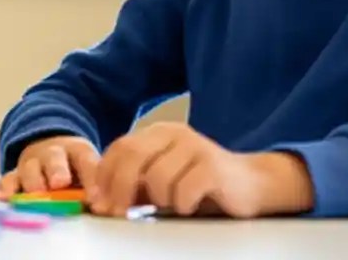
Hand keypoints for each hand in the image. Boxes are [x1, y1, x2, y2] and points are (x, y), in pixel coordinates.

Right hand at [0, 135, 100, 195]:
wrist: (51, 151)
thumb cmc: (74, 169)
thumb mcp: (89, 171)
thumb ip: (96, 188)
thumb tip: (104, 209)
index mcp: (77, 151)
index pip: (85, 159)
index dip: (90, 177)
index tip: (94, 196)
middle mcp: (52, 153)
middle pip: (53, 158)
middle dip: (57, 170)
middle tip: (60, 183)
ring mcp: (31, 163)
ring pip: (29, 168)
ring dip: (33, 182)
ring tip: (35, 194)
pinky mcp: (15, 175)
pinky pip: (8, 179)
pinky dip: (6, 188)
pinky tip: (4, 197)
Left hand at [89, 122, 313, 217]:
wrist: (250, 184)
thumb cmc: (200, 184)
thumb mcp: (161, 179)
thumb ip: (133, 183)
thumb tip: (99, 200)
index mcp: (158, 133)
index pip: (119, 148)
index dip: (103, 177)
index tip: (97, 202)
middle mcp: (176, 134)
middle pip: (132, 156)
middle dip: (118, 189)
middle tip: (117, 214)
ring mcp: (196, 147)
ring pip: (157, 178)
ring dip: (159, 200)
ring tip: (172, 204)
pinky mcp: (214, 167)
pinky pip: (183, 191)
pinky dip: (181, 205)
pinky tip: (190, 205)